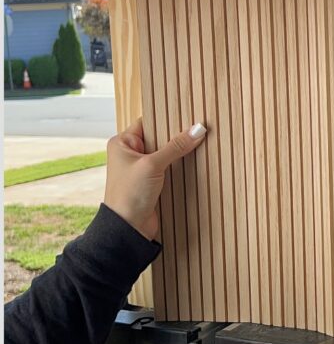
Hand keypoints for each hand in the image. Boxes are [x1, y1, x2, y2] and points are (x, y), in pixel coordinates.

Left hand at [104, 119, 206, 239]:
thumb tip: (197, 129)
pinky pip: (169, 168)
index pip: (147, 122)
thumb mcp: (153, 165)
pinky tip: (194, 161)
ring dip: (179, 153)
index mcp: (122, 143)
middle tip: (197, 128)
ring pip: (166, 154)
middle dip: (176, 136)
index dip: (166, 119)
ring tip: (200, 142)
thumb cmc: (129, 194)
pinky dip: (180, 166)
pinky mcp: (152, 182)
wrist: (129, 229)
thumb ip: (176, 146)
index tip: (187, 114)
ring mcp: (142, 169)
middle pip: (159, 138)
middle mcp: (130, 154)